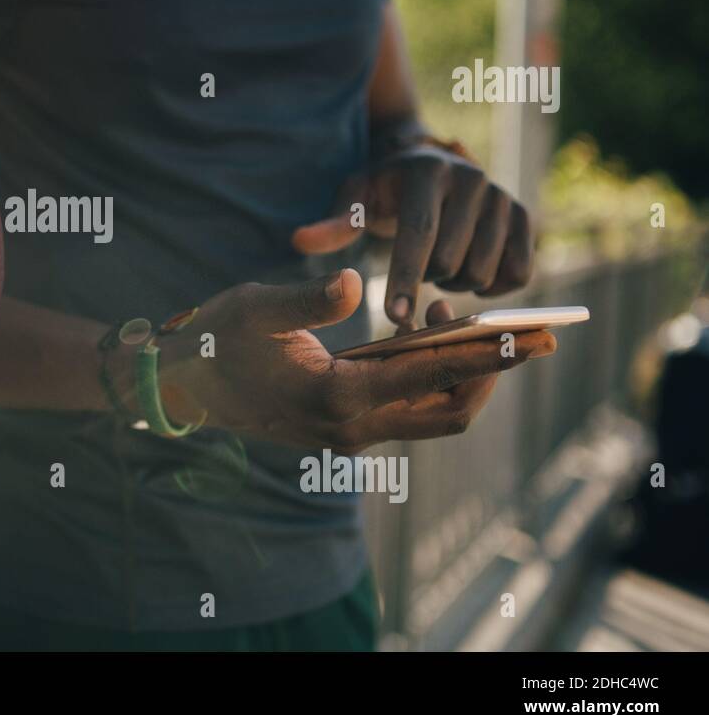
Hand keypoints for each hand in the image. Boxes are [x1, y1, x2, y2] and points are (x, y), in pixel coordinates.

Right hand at [155, 269, 554, 453]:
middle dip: (491, 373)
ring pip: (433, 415)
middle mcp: (352, 426)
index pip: (432, 375)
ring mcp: (348, 433)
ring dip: (461, 375)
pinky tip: (430, 338)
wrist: (184, 387)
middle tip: (521, 332)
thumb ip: (309, 299)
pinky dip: (432, 379)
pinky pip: (408, 410)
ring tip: (470, 323)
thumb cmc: (217, 342)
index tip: (530, 335)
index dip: (486, 354)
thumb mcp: (256, 308)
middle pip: (450, 411)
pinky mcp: (344, 427)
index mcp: (337, 396)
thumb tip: (353, 281)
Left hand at [291, 143, 532, 324]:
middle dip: (427, 279)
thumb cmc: (383, 192)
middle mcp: (473, 178)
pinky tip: (467, 275)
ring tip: (439, 269)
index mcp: (428, 171)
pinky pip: (517, 274)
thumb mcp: (355, 200)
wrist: (428, 169)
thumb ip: (333, 223)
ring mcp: (504, 198)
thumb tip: (300, 240)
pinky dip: (493, 287)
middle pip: (451, 259)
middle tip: (416, 272)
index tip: (395, 317)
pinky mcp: (526, 218)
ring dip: (456, 284)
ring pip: (483, 271)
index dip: (406, 278)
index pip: (418, 233)